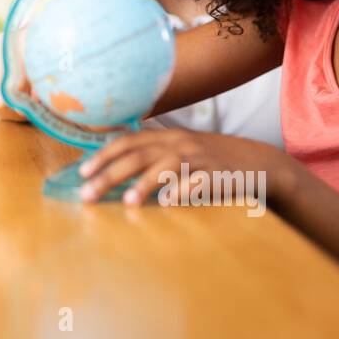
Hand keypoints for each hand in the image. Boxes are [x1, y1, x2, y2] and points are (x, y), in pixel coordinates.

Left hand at [77, 126, 289, 205]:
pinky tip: (169, 202)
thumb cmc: (209, 161)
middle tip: (88, 194)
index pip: (127, 141)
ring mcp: (200, 158)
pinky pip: (200, 181)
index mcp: (167, 137)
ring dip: (145, 182)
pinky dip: (184, 190)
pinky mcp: (220, 175)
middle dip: (110, 174)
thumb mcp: (179, 151)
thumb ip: (151, 156)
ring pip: (167, 165)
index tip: (81, 172)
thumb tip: (112, 169)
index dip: (103, 155)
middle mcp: (180, 144)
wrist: (257, 162)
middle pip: (139, 155)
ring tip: (127, 201)